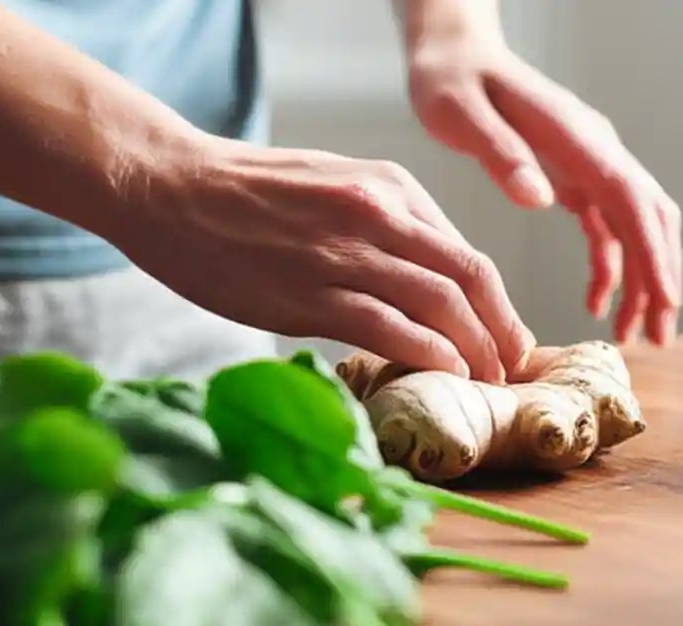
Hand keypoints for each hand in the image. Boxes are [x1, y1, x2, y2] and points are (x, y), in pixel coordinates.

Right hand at [114, 135, 533, 382]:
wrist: (169, 186)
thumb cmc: (248, 192)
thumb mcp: (335, 185)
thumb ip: (386, 224)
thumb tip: (426, 277)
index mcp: (391, 188)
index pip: (466, 253)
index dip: (498, 304)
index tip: (506, 338)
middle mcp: (381, 215)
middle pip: (470, 280)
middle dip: (503, 331)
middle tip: (513, 368)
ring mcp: (347, 254)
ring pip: (441, 306)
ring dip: (475, 351)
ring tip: (486, 383)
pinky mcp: (312, 293)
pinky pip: (392, 328)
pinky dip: (430, 354)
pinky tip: (445, 375)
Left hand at [407, 33, 682, 346]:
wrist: (450, 54)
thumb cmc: (451, 79)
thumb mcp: (460, 112)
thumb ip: (500, 152)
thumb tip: (540, 198)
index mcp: (575, 136)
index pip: (631, 198)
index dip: (653, 251)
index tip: (666, 299)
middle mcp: (595, 149)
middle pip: (649, 218)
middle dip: (660, 278)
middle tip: (657, 337)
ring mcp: (590, 163)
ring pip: (636, 227)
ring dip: (642, 281)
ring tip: (632, 335)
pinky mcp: (575, 176)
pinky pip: (608, 228)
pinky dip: (611, 268)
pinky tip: (597, 303)